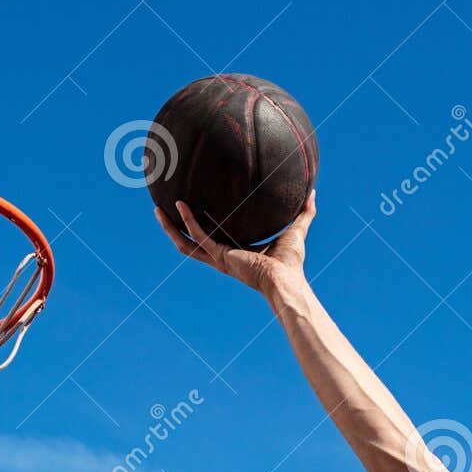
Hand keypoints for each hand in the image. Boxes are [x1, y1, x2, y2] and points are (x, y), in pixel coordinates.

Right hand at [155, 191, 316, 297]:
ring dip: (170, 228)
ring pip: (185, 244)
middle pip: (189, 244)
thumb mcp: (296, 229)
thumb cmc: (291, 262)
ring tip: (158, 210)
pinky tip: (181, 206)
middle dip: (173, 229)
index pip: (210, 241)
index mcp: (234, 254)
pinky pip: (199, 236)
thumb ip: (304, 211)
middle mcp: (222, 258)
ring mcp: (219, 258)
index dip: (197, 228)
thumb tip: (313, 191)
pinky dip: (188, 221)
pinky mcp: (220, 256)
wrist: (287, 280)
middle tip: (162, 211)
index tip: (190, 212)